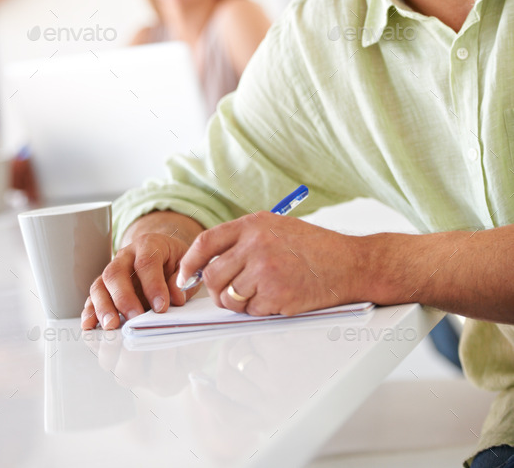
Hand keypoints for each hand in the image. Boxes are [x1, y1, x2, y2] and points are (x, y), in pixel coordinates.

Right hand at [81, 232, 196, 330]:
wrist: (163, 254)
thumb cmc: (174, 261)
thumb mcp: (185, 264)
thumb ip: (182, 279)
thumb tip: (176, 297)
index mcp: (149, 244)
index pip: (147, 262)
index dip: (153, 284)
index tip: (162, 306)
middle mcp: (126, 255)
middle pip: (116, 272)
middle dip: (124, 298)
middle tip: (135, 317)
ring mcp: (113, 270)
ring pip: (100, 285)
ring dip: (104, 307)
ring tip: (111, 325)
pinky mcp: (105, 286)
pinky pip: (93, 297)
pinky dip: (90, 311)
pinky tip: (90, 324)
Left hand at [177, 212, 365, 315]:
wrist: (350, 263)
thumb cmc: (315, 246)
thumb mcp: (276, 227)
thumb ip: (244, 238)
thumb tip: (210, 260)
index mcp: (253, 224)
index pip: (206, 242)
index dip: (190, 262)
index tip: (186, 275)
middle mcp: (256, 245)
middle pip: (213, 276)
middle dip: (215, 290)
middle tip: (228, 293)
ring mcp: (266, 271)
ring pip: (230, 298)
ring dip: (240, 302)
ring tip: (262, 293)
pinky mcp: (277, 295)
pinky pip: (252, 311)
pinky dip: (261, 310)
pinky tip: (279, 297)